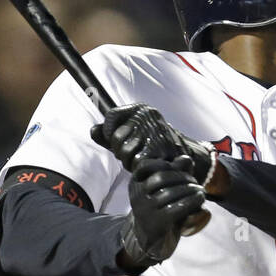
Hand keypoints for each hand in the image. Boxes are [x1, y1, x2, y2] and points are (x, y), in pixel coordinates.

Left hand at [91, 104, 213, 183]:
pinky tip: (147, 164)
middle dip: (120, 150)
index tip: (115, 139)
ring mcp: (155, 131)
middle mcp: (148, 115)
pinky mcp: (160, 149)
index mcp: (140, 108)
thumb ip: (107, 134)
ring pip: (125, 151)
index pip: (111, 116)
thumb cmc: (150, 145)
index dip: (109, 131)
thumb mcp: (128, 135)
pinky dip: (138, 168)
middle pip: (116, 137)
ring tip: (140, 158)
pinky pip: (136, 162)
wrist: (182, 156)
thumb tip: (94, 131)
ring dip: (129, 161)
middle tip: (133, 152)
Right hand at [118, 157, 206, 270]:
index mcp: (136, 184)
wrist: (151, 239)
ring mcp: (146, 209)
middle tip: (195, 182)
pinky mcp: (157, 222)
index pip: (146, 166)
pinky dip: (192, 201)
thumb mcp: (164, 189)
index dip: (165, 163)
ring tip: (200, 191)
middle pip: (162, 177)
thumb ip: (174, 171)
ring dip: (191, 189)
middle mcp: (137, 195)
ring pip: (171, 192)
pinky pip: (178, 207)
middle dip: (183, 177)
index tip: (179, 168)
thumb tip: (186, 159)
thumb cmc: (160, 208)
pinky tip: (200, 199)